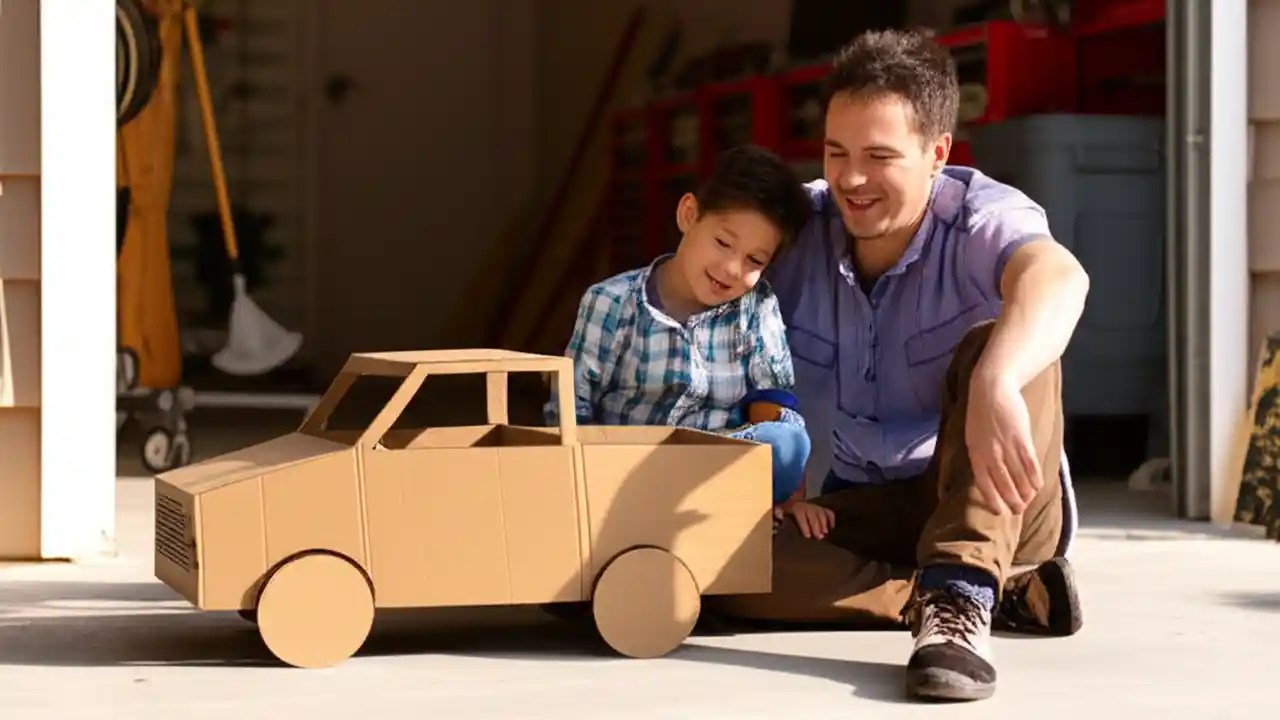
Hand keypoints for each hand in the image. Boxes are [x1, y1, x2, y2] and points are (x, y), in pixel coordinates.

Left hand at [775, 501, 835, 539]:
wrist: (792, 503)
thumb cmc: (786, 513)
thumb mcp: (780, 513)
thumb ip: (778, 516)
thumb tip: (777, 518)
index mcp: (796, 508)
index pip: (801, 515)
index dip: (804, 526)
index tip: (807, 536)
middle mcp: (807, 506)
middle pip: (813, 515)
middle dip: (816, 526)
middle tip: (818, 537)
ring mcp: (816, 507)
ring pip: (822, 513)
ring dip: (824, 523)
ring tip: (825, 533)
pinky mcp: (822, 509)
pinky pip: (829, 512)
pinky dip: (831, 519)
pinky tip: (831, 527)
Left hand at [964, 373, 1042, 514]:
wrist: (991, 388)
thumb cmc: (981, 412)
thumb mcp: (973, 435)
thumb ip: (980, 454)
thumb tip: (986, 474)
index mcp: (975, 453)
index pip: (983, 483)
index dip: (992, 499)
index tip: (999, 512)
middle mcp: (990, 453)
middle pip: (1003, 484)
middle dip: (1011, 500)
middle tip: (1018, 512)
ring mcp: (1006, 447)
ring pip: (1018, 477)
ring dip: (1025, 493)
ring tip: (1029, 502)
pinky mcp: (1021, 439)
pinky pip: (1029, 464)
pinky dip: (1034, 477)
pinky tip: (1038, 487)